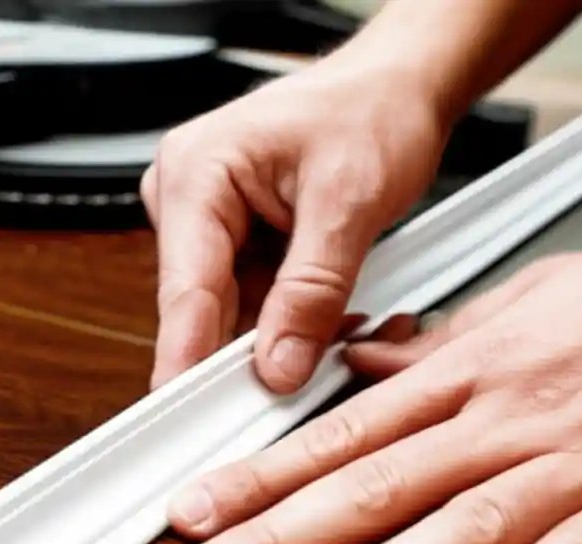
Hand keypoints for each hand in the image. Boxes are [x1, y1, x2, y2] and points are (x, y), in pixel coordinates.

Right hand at [141, 57, 448, 392]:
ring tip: (339, 317)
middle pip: (203, 308)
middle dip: (255, 347)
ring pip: (231, 312)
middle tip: (304, 374)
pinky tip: (330, 312)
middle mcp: (187, 198)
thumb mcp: (350, 201)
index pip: (185, 290)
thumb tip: (279, 364)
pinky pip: (253, 302)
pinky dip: (293, 317)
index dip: (189, 359)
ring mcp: (206, 223)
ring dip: (283, 331)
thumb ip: (312, 289)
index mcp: (196, 174)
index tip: (189, 418)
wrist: (396, 87)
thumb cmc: (370, 110)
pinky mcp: (232, 241)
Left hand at [164, 243, 581, 543]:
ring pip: (460, 525)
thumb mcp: (531, 301)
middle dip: (279, 538)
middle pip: (375, 485)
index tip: (194, 508)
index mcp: (470, 372)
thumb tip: (364, 358)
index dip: (258, 475)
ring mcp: (575, 464)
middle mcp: (506, 419)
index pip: (339, 433)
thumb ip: (442, 341)